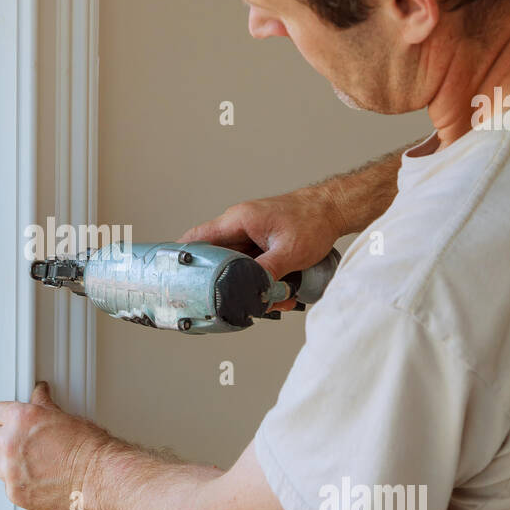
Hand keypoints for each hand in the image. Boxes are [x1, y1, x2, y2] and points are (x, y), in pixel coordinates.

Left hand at [0, 382, 109, 509]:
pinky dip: (14, 482)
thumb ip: (42, 406)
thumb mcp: (63, 417)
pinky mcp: (15, 492)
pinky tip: (29, 478)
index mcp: (20, 418)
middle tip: (3, 439)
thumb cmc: (88, 447)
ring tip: (8, 461)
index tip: (7, 420)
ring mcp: (10, 469)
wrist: (98, 476)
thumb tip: (39, 394)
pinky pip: (4, 485)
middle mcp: (10, 442)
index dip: (2, 416)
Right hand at [178, 186, 340, 293]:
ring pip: (237, 265)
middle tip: (226, 301)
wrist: (334, 208)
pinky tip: (278, 291)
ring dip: (247, 283)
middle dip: (222, 281)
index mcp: (238, 220)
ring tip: (268, 300)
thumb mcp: (289, 252)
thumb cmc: (313, 220)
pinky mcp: (262, 242)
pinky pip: (253, 264)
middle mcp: (239, 226)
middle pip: (216, 258)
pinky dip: (261, 278)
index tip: (175, 278)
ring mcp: (251, 234)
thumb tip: (250, 294)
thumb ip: (265, 274)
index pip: (198, 238)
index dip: (183, 258)